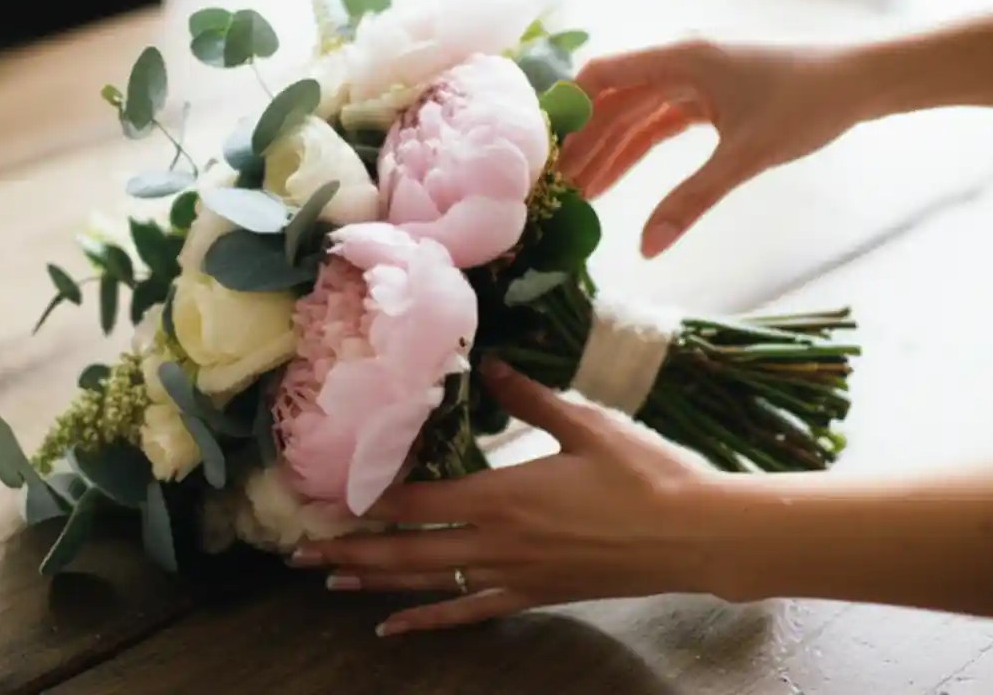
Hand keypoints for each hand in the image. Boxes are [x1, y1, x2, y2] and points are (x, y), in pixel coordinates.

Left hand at [290, 360, 730, 635]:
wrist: (694, 534)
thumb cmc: (644, 473)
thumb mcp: (586, 423)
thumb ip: (529, 396)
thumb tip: (488, 363)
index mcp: (503, 494)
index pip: (416, 498)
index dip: (366, 499)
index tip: (323, 497)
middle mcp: (496, 541)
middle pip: (406, 549)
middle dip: (348, 550)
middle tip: (298, 552)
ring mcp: (514, 575)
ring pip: (427, 584)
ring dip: (374, 583)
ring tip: (329, 581)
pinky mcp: (535, 595)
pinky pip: (468, 613)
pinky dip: (426, 622)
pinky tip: (393, 629)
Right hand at [559, 40, 869, 256]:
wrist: (861, 81)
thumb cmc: (807, 104)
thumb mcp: (744, 157)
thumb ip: (691, 201)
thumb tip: (646, 248)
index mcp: (680, 58)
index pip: (602, 75)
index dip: (568, 109)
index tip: (541, 150)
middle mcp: (679, 61)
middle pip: (612, 102)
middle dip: (583, 144)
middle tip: (553, 190)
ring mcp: (693, 79)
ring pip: (634, 116)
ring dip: (607, 153)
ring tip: (576, 195)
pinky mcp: (708, 97)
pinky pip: (658, 124)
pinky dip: (636, 152)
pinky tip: (612, 183)